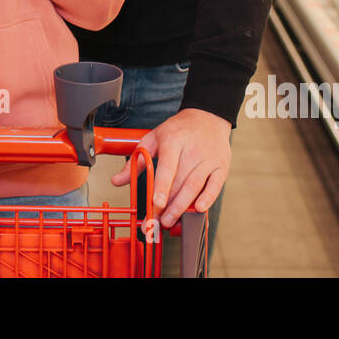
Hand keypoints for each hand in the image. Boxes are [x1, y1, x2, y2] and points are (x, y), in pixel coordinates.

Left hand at [111, 107, 231, 227]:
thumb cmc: (178, 130)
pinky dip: (207, 199)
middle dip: (168, 205)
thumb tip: (117, 181)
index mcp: (173, 141)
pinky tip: (198, 209)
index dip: (162, 187)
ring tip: (170, 220)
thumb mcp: (153, 138)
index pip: (168, 167)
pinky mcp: (221, 167)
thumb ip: (136, 161)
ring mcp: (209, 159)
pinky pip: (215, 186)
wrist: (208, 117)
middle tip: (157, 221)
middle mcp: (193, 150)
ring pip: (195, 187)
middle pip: (180, 182)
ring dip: (182, 207)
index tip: (156, 204)